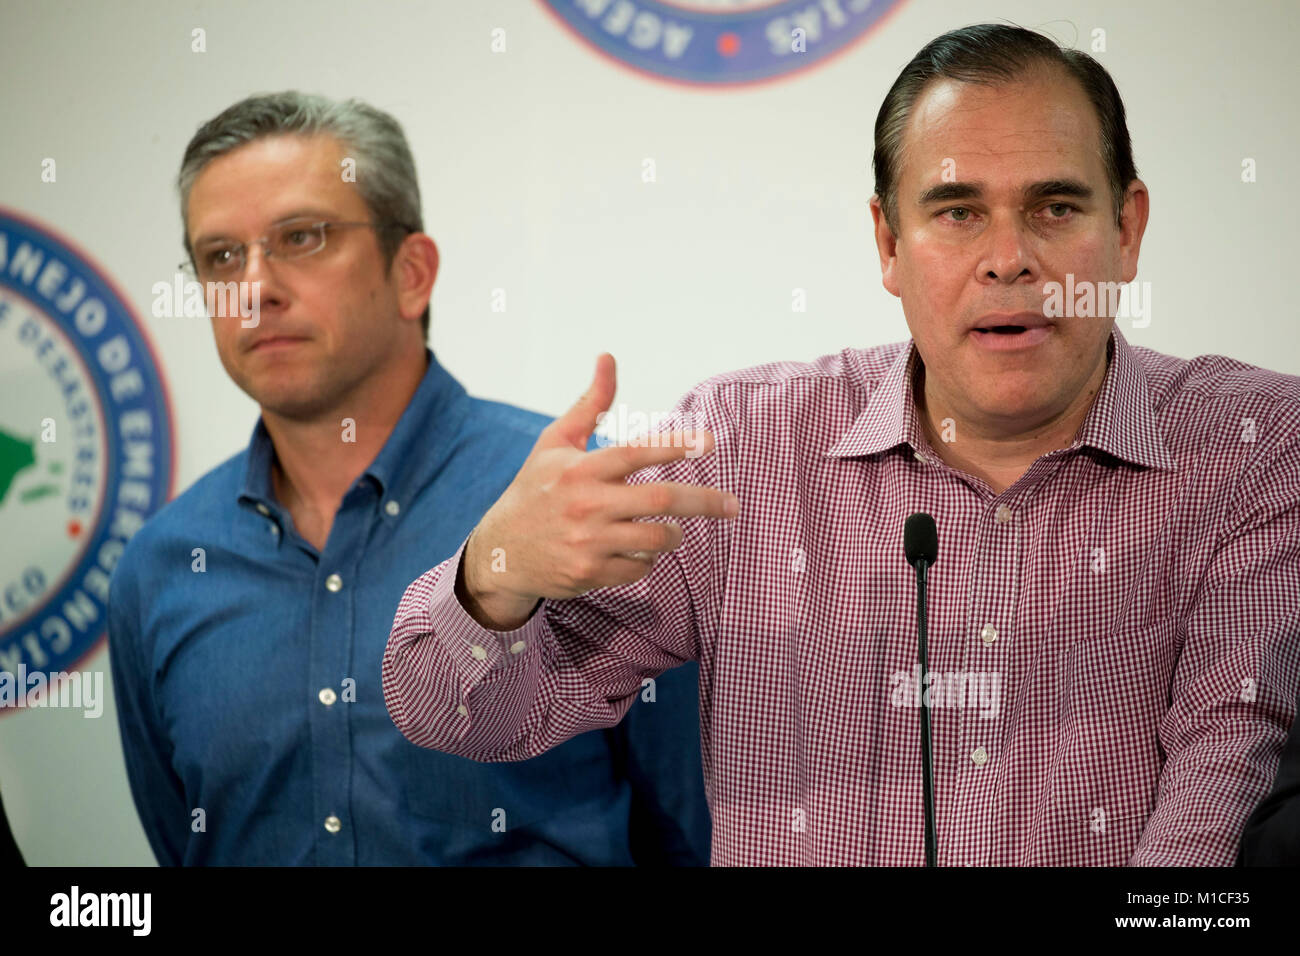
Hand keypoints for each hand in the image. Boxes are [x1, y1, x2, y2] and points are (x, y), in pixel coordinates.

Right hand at [456, 353, 738, 629]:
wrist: (500, 550)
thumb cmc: (535, 488)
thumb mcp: (556, 441)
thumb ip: (591, 404)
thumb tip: (608, 357)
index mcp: (580, 468)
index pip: (637, 453)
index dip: (677, 445)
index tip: (710, 441)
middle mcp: (585, 504)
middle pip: (661, 501)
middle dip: (706, 501)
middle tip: (734, 504)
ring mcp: (587, 542)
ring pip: (656, 540)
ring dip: (675, 535)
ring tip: (676, 530)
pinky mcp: (589, 573)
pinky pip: (639, 568)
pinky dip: (649, 560)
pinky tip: (642, 552)